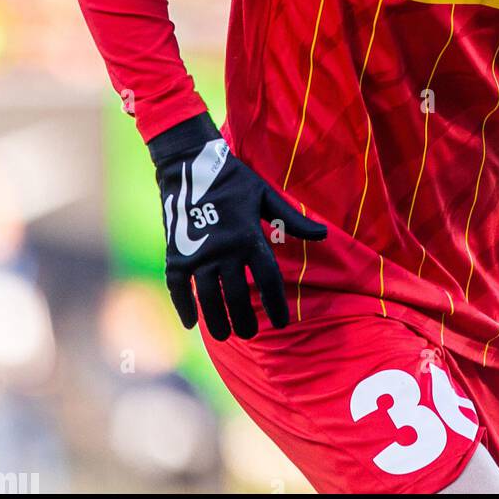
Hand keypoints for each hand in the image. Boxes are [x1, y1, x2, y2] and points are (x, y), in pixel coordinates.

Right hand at [148, 113, 326, 338]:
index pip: (267, 281)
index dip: (275, 305)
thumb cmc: (234, 180)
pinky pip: (178, 287)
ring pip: (208, 298)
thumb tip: (323, 234)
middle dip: (245, 320)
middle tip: (250, 333)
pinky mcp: (175, 253)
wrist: (190, 164)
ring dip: (217, 321)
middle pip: (237, 297)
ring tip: (225, 334)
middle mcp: (223, 250)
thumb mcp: (266, 196)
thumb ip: (293, 219)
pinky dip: (183, 307)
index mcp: (248, 237)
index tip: (281, 323)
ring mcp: (197, 254)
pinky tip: (190, 323)